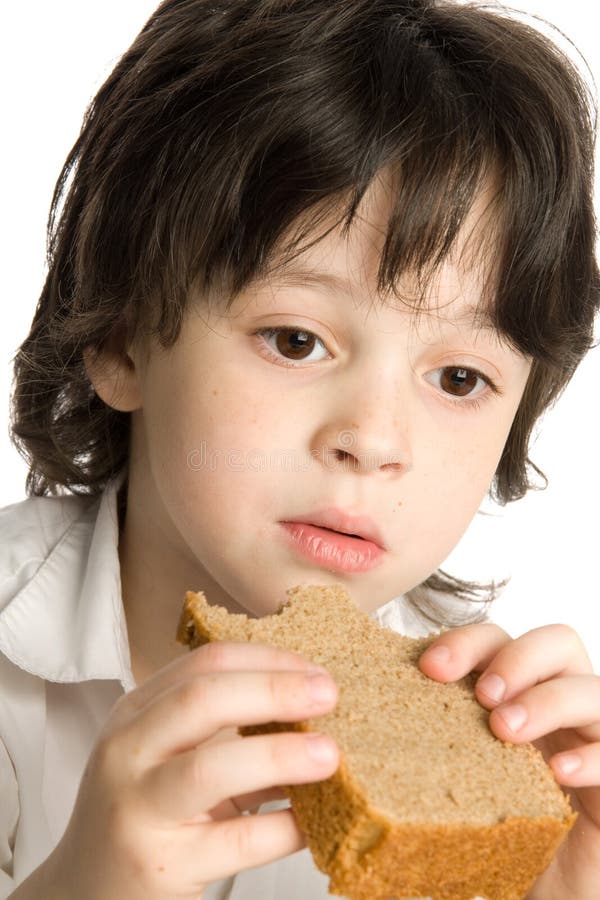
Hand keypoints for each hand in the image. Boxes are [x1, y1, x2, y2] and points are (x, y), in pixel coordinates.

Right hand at [32, 642, 338, 899]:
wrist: (85, 892)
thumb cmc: (140, 813)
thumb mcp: (162, 756)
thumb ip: (218, 727)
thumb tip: (308, 703)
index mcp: (135, 714)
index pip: (204, 665)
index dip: (267, 659)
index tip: (313, 668)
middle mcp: (128, 754)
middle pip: (202, 700)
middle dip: (273, 690)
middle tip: (328, 694)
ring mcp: (139, 811)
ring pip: (211, 769)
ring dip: (280, 755)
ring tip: (329, 755)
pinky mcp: (162, 868)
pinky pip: (239, 841)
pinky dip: (286, 827)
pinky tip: (313, 821)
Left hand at [419, 623, 599, 899]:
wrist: (549, 895)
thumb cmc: (498, 837)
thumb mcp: (452, 786)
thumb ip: (418, 754)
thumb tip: (338, 748)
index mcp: (515, 696)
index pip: (498, 639)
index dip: (465, 641)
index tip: (429, 669)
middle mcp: (558, 706)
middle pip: (555, 642)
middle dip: (512, 658)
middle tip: (482, 696)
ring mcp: (592, 737)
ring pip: (591, 688)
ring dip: (545, 699)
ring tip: (506, 731)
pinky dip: (590, 754)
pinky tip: (556, 773)